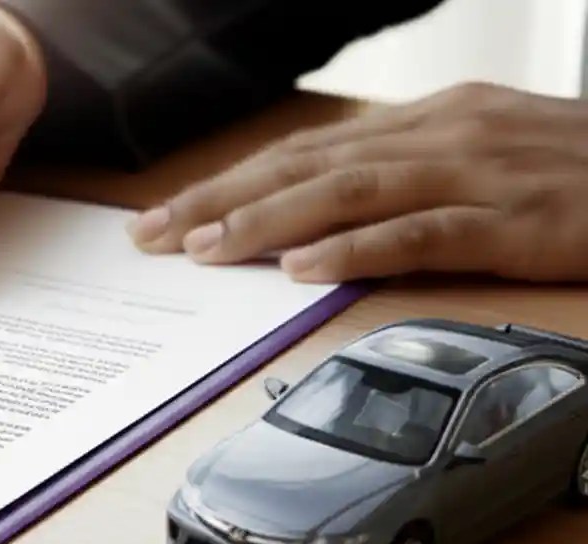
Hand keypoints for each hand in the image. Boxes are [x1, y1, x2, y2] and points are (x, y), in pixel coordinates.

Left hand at [128, 82, 587, 282]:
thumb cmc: (573, 172)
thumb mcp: (478, 156)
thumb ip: (403, 176)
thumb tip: (319, 214)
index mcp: (428, 120)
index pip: (305, 150)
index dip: (231, 182)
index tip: (169, 212)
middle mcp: (442, 134)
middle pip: (307, 166)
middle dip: (220, 201)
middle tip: (152, 235)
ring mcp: (478, 174)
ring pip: (349, 192)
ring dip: (267, 222)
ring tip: (204, 249)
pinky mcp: (515, 220)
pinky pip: (422, 234)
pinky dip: (356, 250)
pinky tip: (304, 269)